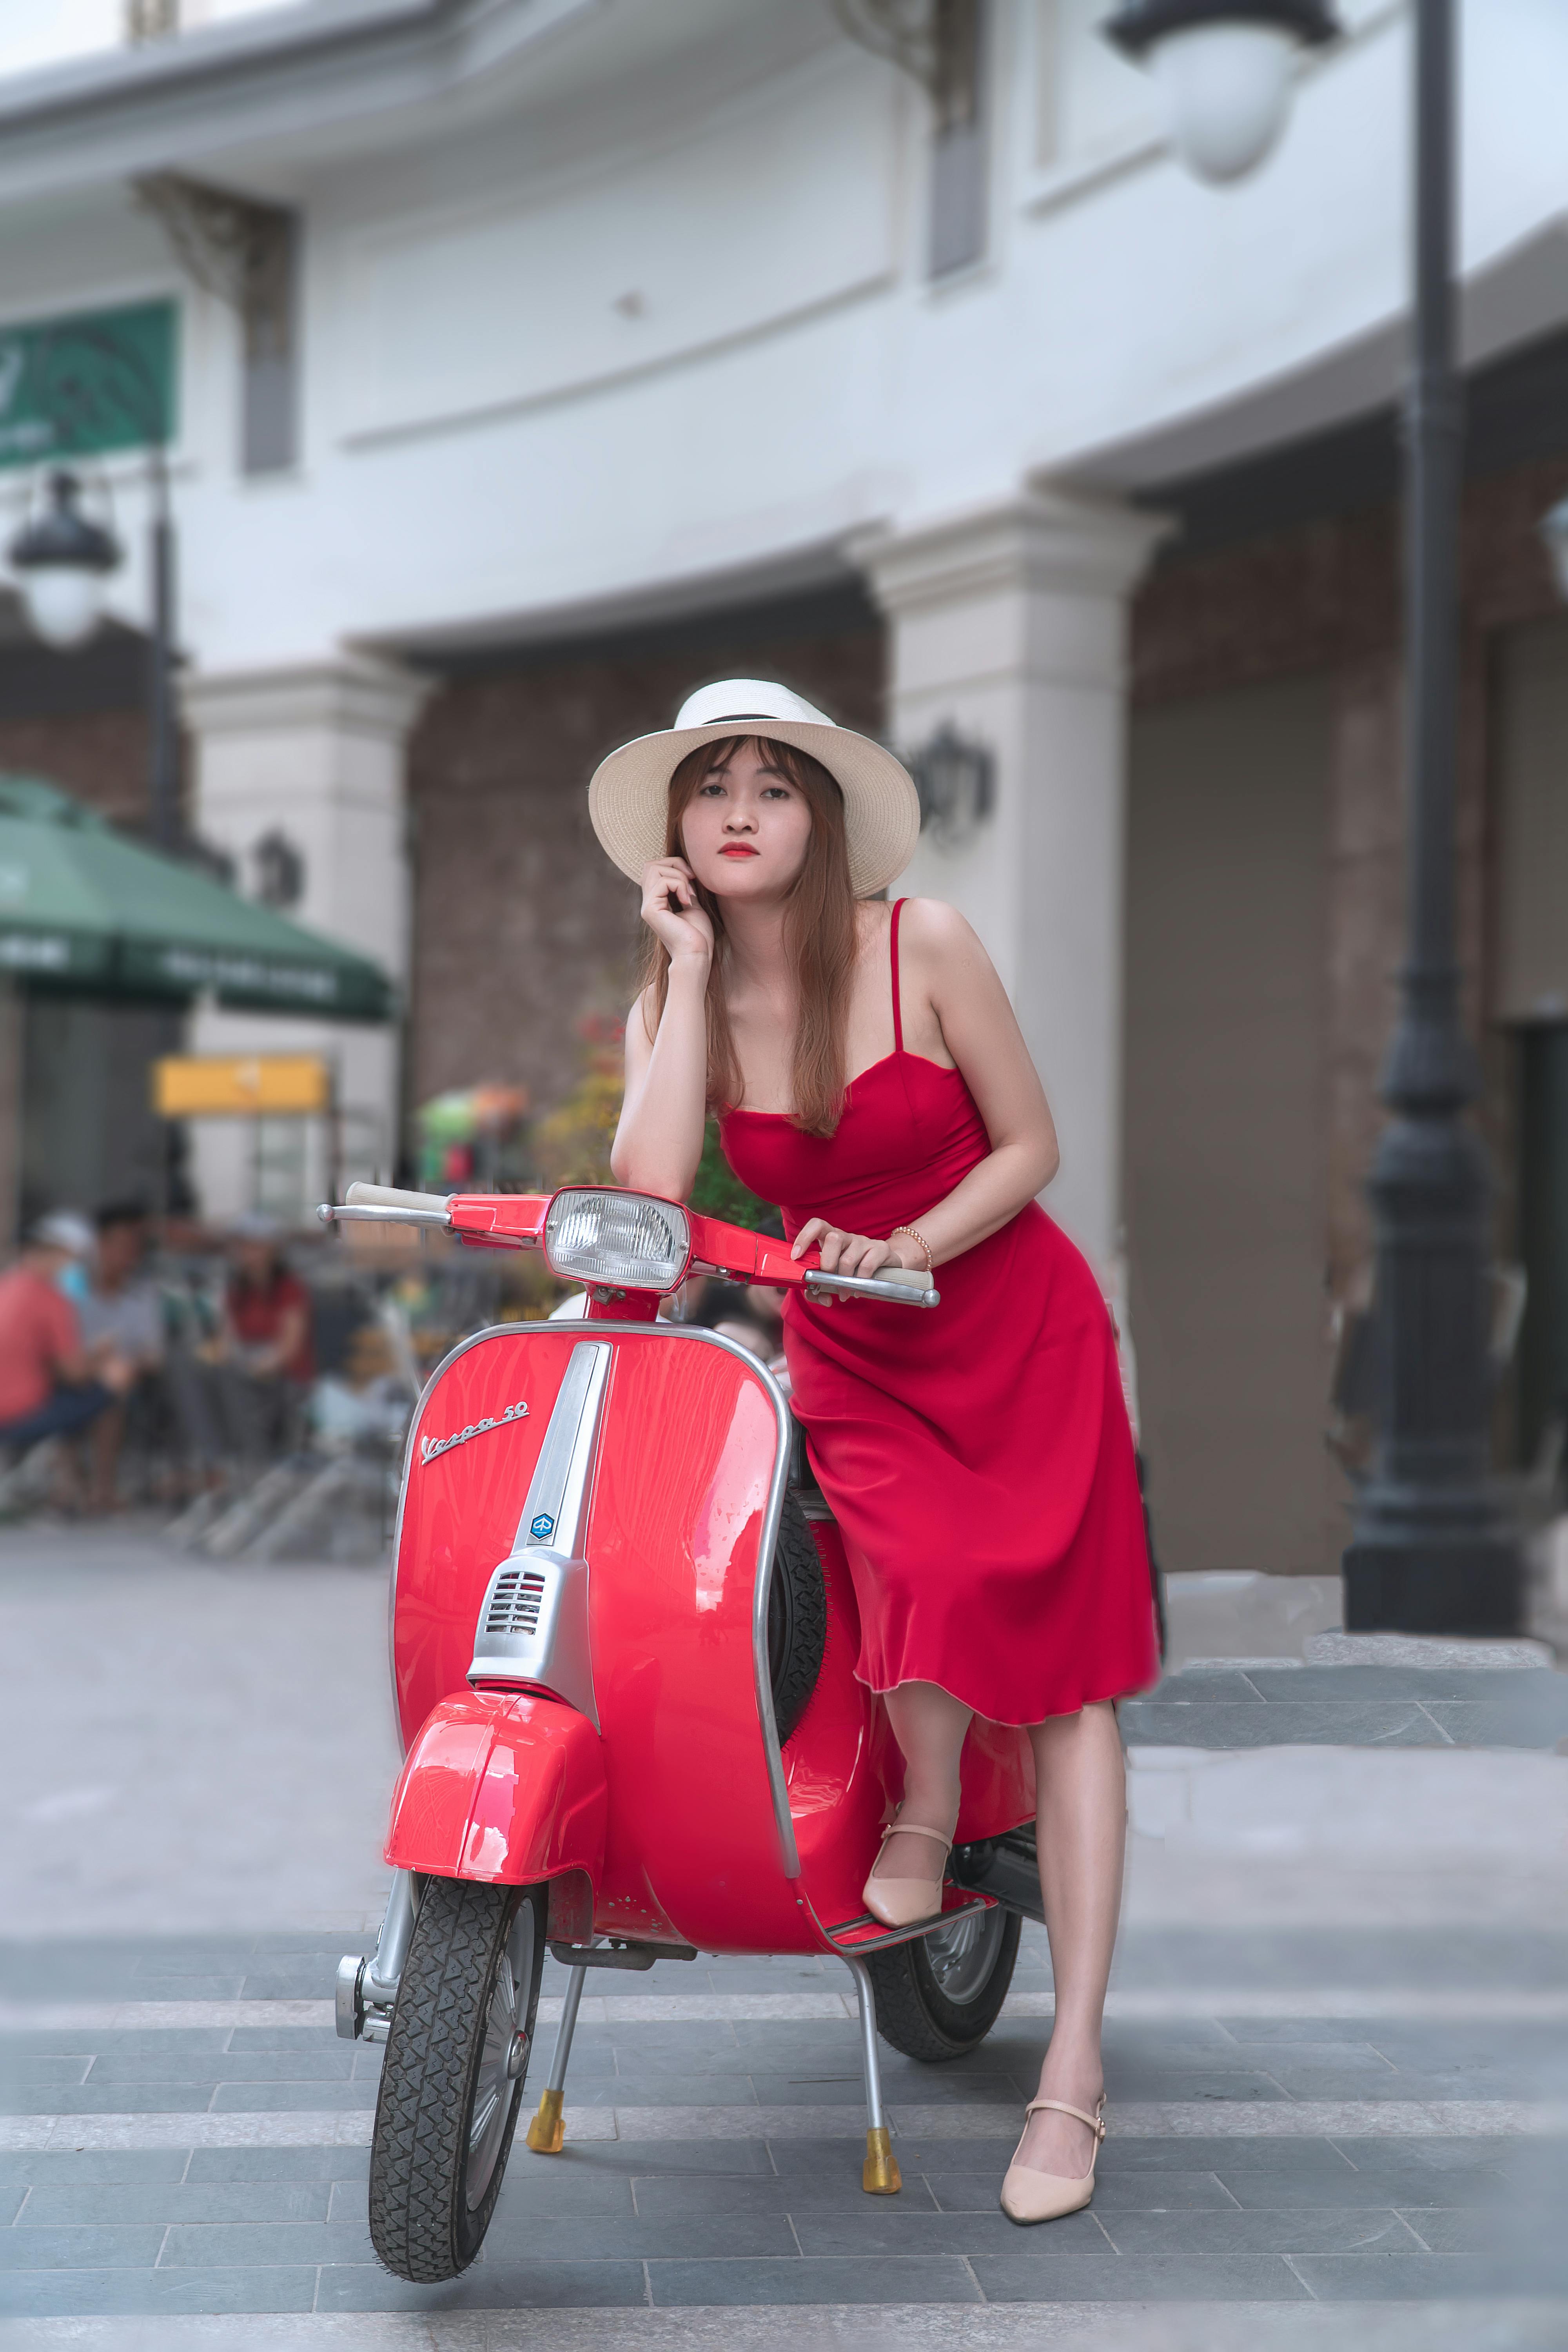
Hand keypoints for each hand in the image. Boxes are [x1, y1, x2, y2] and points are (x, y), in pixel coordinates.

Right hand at [639, 857, 713, 970]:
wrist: (697, 955)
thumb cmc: (698, 935)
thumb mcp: (692, 904)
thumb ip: (684, 888)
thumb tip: (685, 870)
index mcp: (657, 901)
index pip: (654, 868)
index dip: (674, 865)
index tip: (693, 878)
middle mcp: (648, 902)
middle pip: (651, 864)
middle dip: (675, 863)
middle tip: (692, 878)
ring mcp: (647, 906)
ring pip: (654, 869)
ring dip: (678, 875)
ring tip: (690, 894)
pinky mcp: (651, 910)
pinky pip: (662, 881)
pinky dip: (679, 885)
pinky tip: (688, 901)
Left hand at [791, 1220, 920, 1303]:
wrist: (885, 1267)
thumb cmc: (851, 1272)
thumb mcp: (832, 1280)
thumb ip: (819, 1292)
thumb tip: (824, 1299)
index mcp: (830, 1238)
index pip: (816, 1225)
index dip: (804, 1237)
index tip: (795, 1256)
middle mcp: (847, 1236)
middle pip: (833, 1237)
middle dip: (827, 1262)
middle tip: (828, 1279)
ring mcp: (864, 1241)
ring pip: (849, 1256)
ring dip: (844, 1280)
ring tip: (844, 1294)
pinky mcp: (880, 1249)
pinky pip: (868, 1264)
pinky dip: (860, 1281)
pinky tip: (857, 1291)